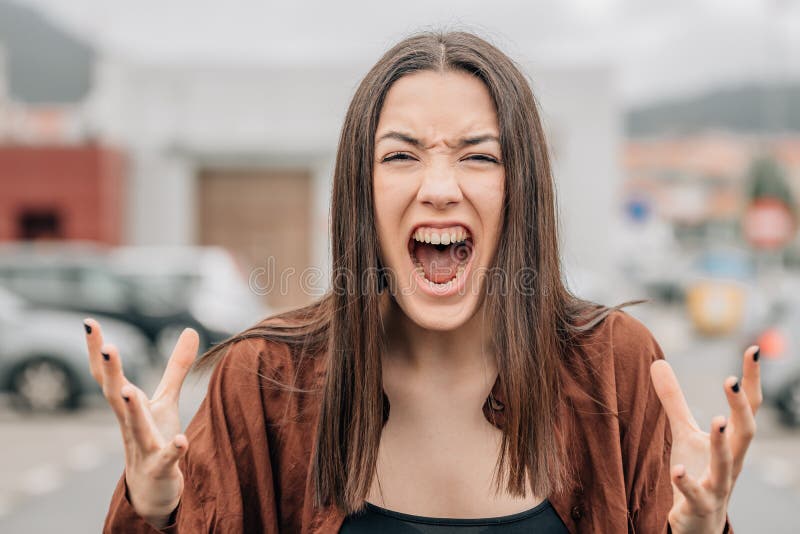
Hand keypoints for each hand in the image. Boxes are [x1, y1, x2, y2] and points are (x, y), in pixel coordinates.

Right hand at [84, 318, 198, 526]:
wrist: (152, 488)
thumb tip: (191, 329)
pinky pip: (166, 459)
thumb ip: (176, 367)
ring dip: (131, 410)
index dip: (97, 351)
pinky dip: (172, 451)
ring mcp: (143, 447)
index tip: (88, 322)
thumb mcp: (165, 399)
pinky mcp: (161, 467)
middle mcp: (129, 424)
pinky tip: (181, 442)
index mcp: (127, 406)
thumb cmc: (155, 437)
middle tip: (107, 346)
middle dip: (111, 373)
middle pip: (115, 396)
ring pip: (135, 427)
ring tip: (128, 390)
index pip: (108, 376)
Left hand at [650, 345, 760, 533]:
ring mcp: (718, 485)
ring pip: (726, 464)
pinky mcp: (699, 505)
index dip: (751, 380)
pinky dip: (687, 483)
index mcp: (732, 441)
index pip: (748, 407)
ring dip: (722, 443)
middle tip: (730, 380)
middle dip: (740, 408)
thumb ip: (673, 400)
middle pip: (746, 433)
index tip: (752, 350)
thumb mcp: (684, 433)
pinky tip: (677, 470)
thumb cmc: (697, 472)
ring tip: (718, 420)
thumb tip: (657, 361)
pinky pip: (696, 495)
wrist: (698, 522)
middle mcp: (731, 462)